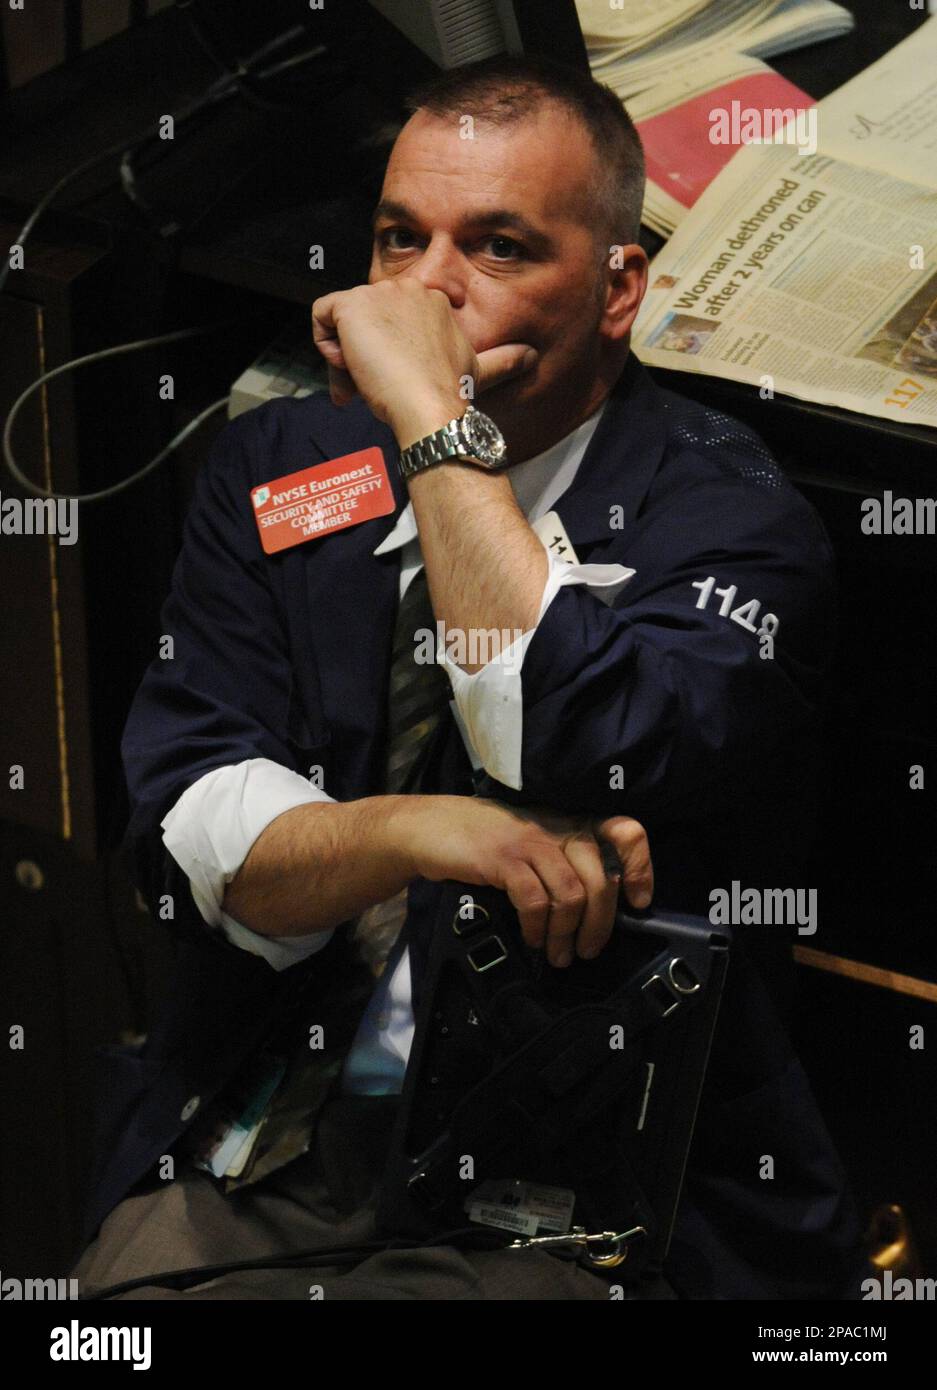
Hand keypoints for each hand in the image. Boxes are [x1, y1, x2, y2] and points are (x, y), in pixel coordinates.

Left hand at [310, 279, 536, 445]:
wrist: (430, 406)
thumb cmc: (451, 394)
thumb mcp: (479, 371)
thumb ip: (504, 361)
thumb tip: (532, 357)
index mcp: (432, 300)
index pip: (391, 320)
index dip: (387, 352)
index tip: (393, 381)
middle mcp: (406, 290)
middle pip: (366, 321)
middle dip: (363, 357)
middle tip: (369, 390)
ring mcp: (378, 294)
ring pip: (343, 322)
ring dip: (345, 358)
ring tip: (361, 386)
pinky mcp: (352, 306)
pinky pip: (319, 314)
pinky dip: (323, 344)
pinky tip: (347, 369)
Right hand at [389, 795, 652, 967]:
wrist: (426, 828)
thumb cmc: (480, 840)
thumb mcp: (530, 841)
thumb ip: (561, 860)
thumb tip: (596, 907)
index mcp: (568, 822)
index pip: (624, 832)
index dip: (640, 867)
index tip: (638, 902)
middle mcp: (556, 827)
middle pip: (602, 878)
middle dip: (600, 924)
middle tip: (588, 950)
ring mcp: (530, 841)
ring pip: (573, 894)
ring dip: (568, 934)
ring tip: (559, 954)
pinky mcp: (504, 858)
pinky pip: (536, 901)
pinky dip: (537, 928)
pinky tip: (531, 939)